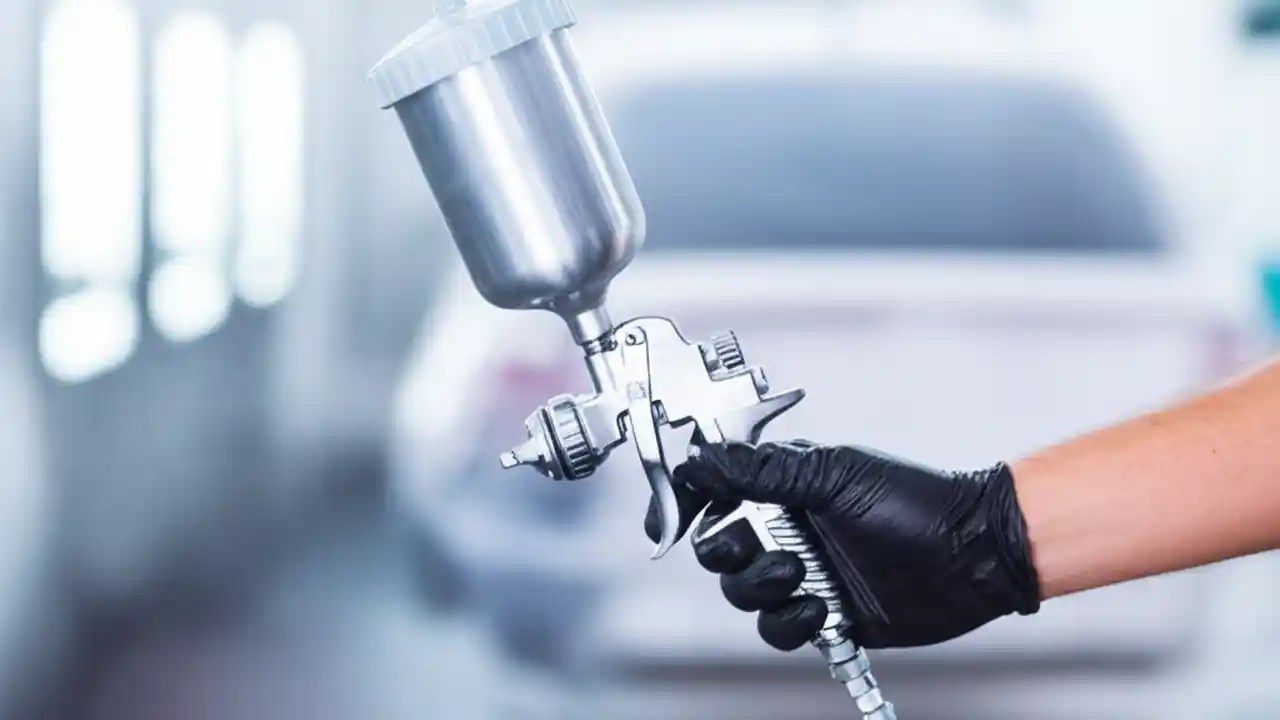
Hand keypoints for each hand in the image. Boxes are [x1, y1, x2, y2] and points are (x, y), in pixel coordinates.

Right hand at [645, 441, 1040, 650]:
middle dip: (728, 553)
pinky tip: (819, 608)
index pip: (715, 494)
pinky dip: (790, 621)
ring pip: (742, 593)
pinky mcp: (822, 614)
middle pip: (717, 550)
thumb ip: (764, 469)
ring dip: (761, 588)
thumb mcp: (833, 475)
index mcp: (784, 488)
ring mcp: (803, 574)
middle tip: (762, 548)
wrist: (972, 555)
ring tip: (799, 578)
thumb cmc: (916, 502)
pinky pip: (778, 628)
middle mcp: (787, 530)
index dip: (684, 505)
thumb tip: (706, 458)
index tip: (669, 518)